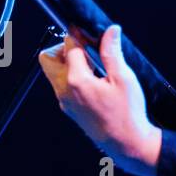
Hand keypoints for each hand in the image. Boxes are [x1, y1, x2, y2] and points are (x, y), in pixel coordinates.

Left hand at [38, 24, 161, 175]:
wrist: (127, 144)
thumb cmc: (127, 113)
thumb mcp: (123, 78)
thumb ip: (112, 52)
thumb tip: (110, 30)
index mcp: (77, 80)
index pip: (68, 46)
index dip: (79, 35)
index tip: (90, 32)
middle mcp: (64, 91)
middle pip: (48, 58)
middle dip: (63, 48)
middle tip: (87, 51)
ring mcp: (64, 102)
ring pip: (53, 72)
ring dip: (68, 63)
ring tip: (94, 66)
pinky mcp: (69, 109)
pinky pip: (62, 86)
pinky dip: (72, 77)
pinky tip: (95, 81)